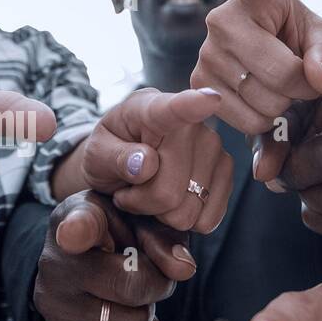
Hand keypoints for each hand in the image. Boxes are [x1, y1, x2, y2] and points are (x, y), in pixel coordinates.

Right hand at [34, 192, 195, 320]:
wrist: (74, 261)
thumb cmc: (113, 233)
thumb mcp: (138, 220)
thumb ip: (163, 237)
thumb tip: (184, 269)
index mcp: (75, 219)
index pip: (77, 226)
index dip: (79, 229)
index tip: (74, 233)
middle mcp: (56, 263)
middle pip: (133, 286)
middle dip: (157, 283)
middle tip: (147, 272)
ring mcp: (55, 304)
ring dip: (147, 310)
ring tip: (130, 293)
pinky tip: (129, 315)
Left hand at [81, 88, 231, 232]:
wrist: (128, 162)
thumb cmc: (110, 152)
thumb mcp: (96, 154)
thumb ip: (114, 157)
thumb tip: (145, 164)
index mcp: (150, 109)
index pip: (173, 110)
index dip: (192, 106)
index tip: (209, 100)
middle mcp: (192, 125)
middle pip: (169, 191)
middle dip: (144, 202)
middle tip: (131, 187)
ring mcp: (214, 148)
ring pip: (187, 210)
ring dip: (162, 213)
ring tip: (148, 191)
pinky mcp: (225, 172)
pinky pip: (207, 218)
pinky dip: (183, 220)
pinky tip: (171, 201)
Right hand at [192, 0, 321, 133]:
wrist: (267, 60)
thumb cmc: (297, 40)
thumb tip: (321, 81)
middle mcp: (222, 20)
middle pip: (280, 73)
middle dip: (302, 86)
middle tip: (299, 74)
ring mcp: (206, 53)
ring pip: (265, 103)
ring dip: (283, 104)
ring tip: (276, 83)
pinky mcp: (198, 84)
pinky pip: (247, 121)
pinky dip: (264, 120)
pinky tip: (260, 98)